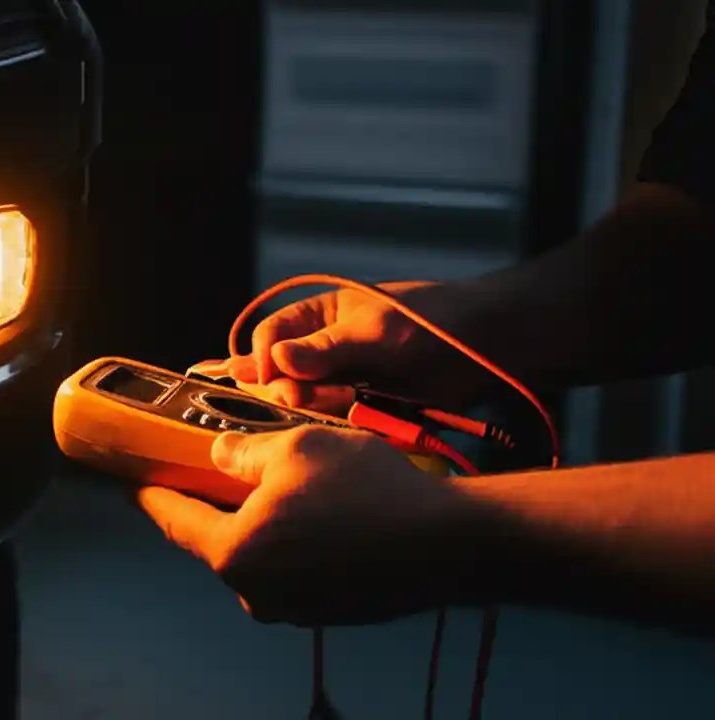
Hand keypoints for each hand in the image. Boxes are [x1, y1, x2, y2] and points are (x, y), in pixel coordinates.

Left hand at [137, 425, 479, 625]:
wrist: (450, 543)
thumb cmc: (369, 490)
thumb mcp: (296, 447)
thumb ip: (244, 451)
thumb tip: (220, 454)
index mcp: (236, 553)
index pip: (174, 521)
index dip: (150, 495)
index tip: (130, 483)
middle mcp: (258, 592)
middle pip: (217, 540)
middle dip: (212, 503)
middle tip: (210, 469)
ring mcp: (294, 609)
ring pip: (259, 554)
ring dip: (259, 521)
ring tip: (275, 483)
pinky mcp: (328, 612)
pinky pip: (293, 569)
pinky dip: (291, 540)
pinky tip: (315, 510)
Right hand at [219, 281, 487, 411]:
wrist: (486, 350)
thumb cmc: (427, 323)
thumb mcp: (374, 332)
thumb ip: (324, 349)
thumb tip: (274, 359)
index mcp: (318, 317)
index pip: (270, 336)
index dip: (261, 358)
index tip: (263, 378)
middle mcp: (323, 349)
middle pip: (281, 374)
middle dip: (287, 387)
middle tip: (298, 398)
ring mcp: (342, 380)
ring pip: (306, 401)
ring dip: (316, 405)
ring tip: (341, 400)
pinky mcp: (361, 407)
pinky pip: (334, 420)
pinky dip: (337, 423)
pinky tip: (349, 416)